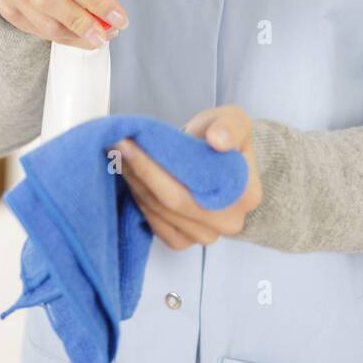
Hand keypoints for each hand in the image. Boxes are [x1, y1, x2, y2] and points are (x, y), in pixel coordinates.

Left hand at [113, 104, 262, 249]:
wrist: (218, 159)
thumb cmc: (223, 138)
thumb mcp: (234, 120)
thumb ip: (230, 127)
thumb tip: (218, 140)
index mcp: (246, 193)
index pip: (196, 182)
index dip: (158, 164)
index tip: (130, 142)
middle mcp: (229, 221)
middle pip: (174, 201)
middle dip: (140, 172)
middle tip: (117, 146)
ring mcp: (207, 236)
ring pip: (161, 213)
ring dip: (136, 183)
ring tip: (120, 156)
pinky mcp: (186, 242)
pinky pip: (156, 226)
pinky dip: (140, 201)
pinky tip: (132, 178)